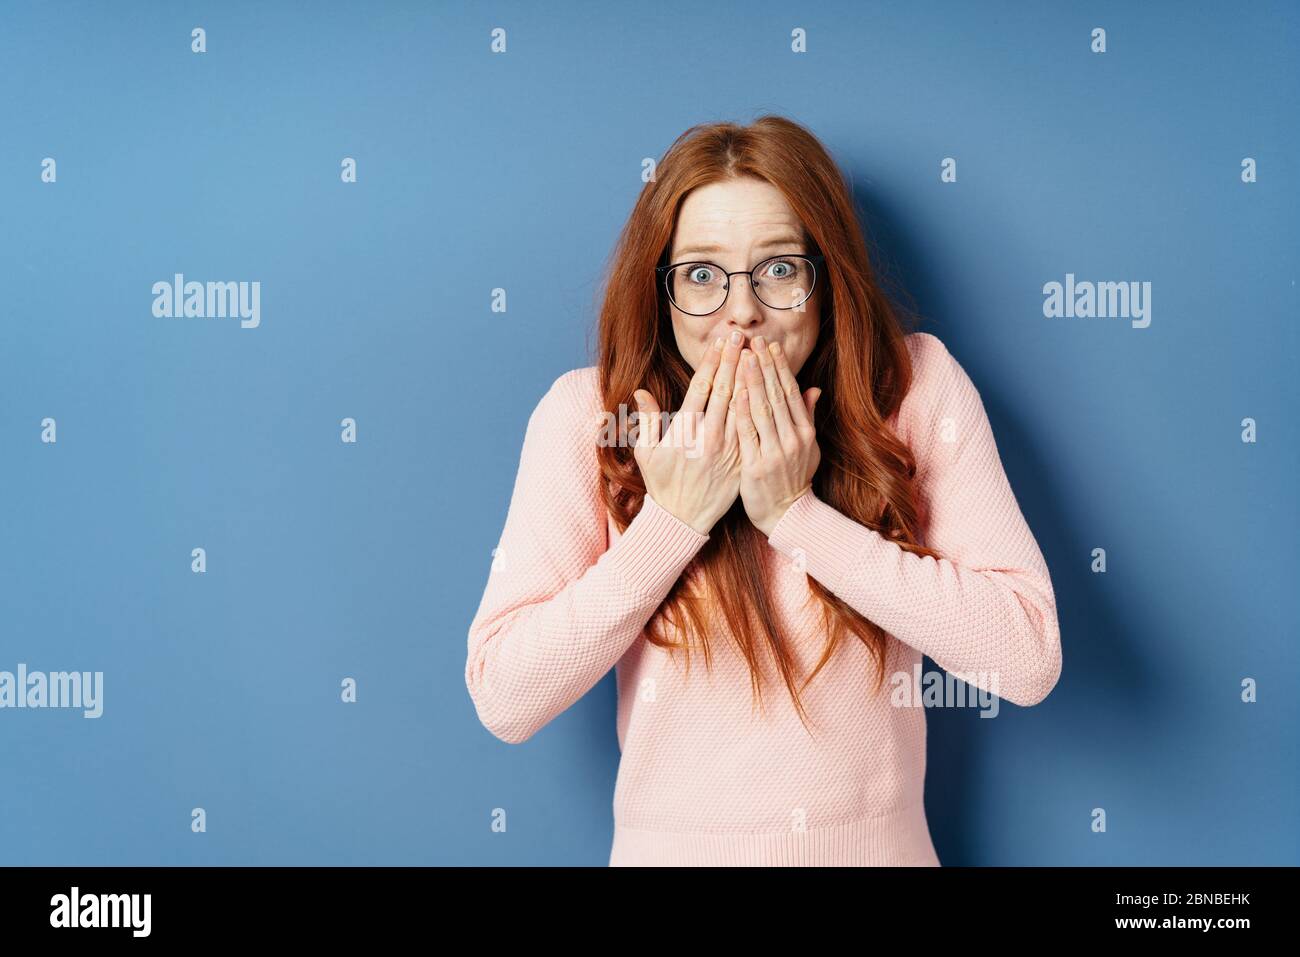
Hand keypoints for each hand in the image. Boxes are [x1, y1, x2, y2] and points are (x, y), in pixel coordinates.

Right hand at [631, 332, 744, 535]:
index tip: (721, 340)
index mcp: (685, 431)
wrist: (682, 520)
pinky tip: (767, 390)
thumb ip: (646, 420)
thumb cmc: (661, 483)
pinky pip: (753, 429)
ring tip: (759, 355)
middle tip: (744, 336)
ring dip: (752, 379)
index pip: (702, 387)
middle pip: (726, 391)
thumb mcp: (646, 452)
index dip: (713, 361)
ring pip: (744, 407)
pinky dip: (760, 408)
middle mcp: (709, 437)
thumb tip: (641, 392)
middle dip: (735, 360)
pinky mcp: (741, 462)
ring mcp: (728, 450)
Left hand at [733, 335, 821, 536]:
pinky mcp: (756, 466)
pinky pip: (748, 434)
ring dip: (753, 381)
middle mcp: (792, 439)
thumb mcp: (808, 448)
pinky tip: (736, 392)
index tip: (770, 346)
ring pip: (763, 410)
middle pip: (777, 396)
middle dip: (765, 366)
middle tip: (754, 341)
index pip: (791, 393)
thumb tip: (815, 389)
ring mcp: (775, 452)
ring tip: (744, 357)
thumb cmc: (793, 478)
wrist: (787, 515)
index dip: (780, 368)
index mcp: (804, 433)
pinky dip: (742, 412)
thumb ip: (808, 417)